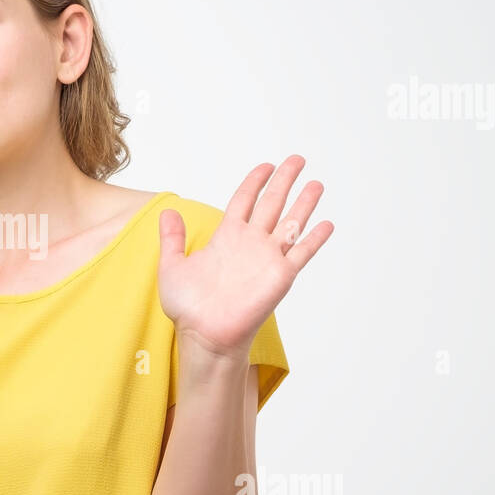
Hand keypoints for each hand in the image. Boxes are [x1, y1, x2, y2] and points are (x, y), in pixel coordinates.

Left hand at [158, 155, 332, 359]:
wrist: (204, 334)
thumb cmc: (188, 308)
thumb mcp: (172, 266)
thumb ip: (171, 239)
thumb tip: (168, 211)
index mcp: (227, 237)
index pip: (245, 201)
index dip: (255, 182)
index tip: (266, 165)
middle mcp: (250, 244)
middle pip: (272, 203)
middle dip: (285, 180)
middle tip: (297, 159)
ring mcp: (267, 259)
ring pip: (290, 223)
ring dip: (304, 203)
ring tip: (317, 184)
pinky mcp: (280, 276)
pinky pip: (301, 253)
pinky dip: (314, 238)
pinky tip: (326, 224)